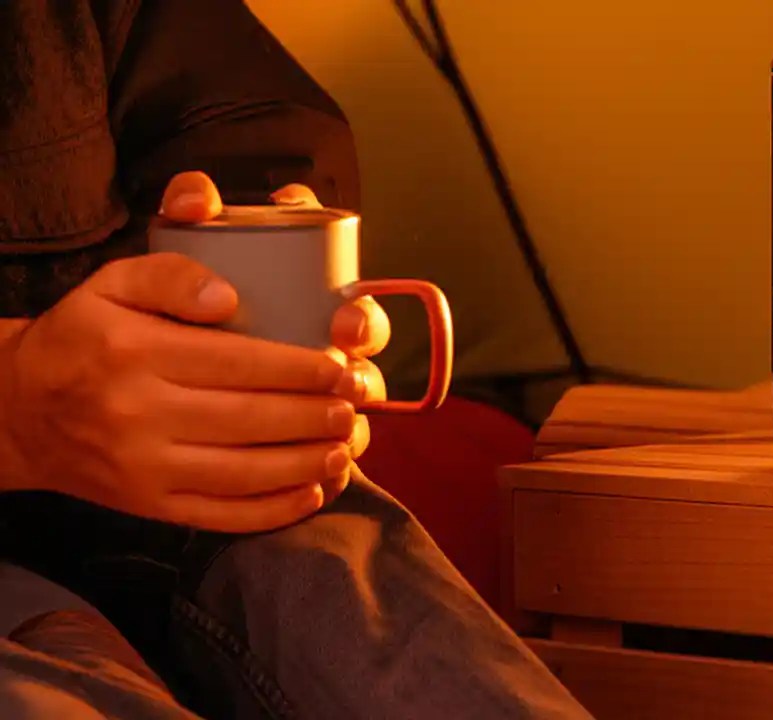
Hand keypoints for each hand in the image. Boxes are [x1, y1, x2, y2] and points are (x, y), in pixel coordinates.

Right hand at [0, 173, 385, 532]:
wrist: (17, 412)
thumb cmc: (82, 337)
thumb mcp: (111, 284)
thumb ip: (170, 275)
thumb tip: (229, 297)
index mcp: (136, 352)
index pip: (237, 363)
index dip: (300, 369)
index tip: (342, 368)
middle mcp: (138, 413)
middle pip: (250, 419)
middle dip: (316, 416)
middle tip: (356, 408)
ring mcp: (143, 468)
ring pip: (243, 472)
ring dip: (306, 463)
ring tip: (345, 447)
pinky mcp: (148, 506)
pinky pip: (221, 515)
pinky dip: (274, 511)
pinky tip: (312, 493)